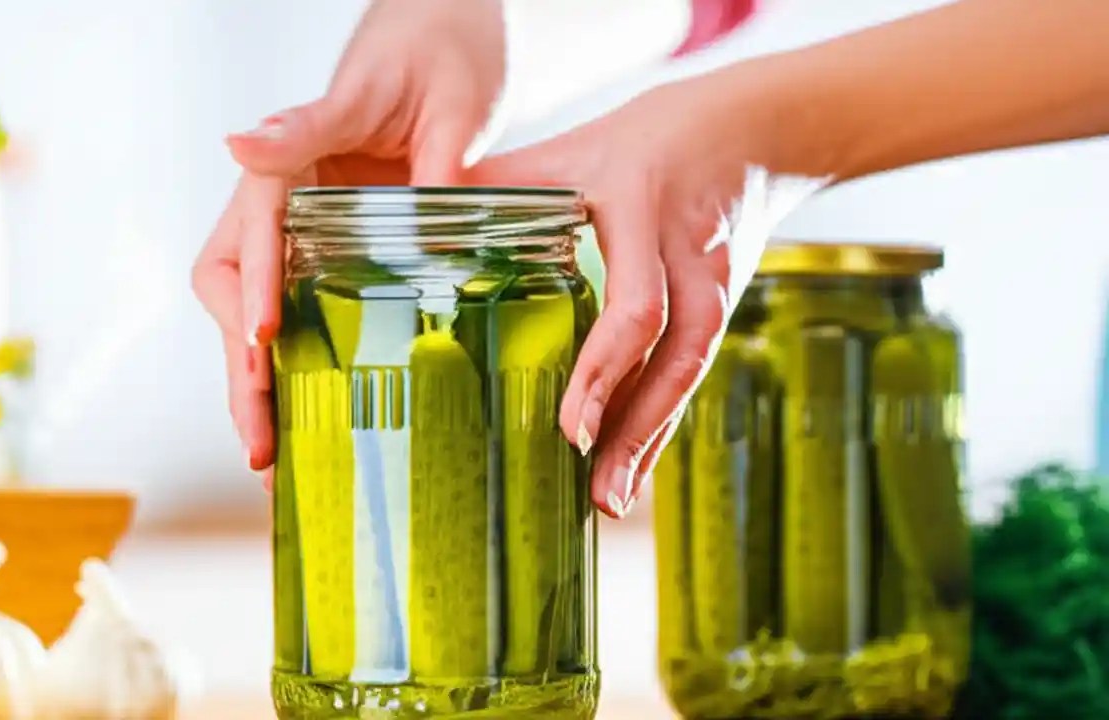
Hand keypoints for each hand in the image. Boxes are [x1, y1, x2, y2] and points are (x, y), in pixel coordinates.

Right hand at [191, 0, 504, 480]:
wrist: (454, 41)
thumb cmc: (432, 56)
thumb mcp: (388, 90)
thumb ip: (323, 122)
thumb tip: (241, 148)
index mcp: (293, 152)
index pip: (254, 222)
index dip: (256, 286)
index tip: (262, 343)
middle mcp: (284, 194)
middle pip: (234, 282)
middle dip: (241, 362)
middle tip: (259, 437)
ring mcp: (304, 226)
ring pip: (254, 306)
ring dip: (256, 378)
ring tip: (270, 452)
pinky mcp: (331, 249)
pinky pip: (299, 309)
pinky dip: (295, 364)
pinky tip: (309, 414)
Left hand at [469, 62, 812, 518]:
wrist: (753, 131)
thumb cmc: (646, 138)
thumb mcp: (572, 148)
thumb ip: (499, 183)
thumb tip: (413, 216)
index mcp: (644, 210)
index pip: (637, 303)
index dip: (608, 367)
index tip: (574, 427)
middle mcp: (691, 255)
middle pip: (677, 353)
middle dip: (638, 424)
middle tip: (596, 492)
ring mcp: (720, 285)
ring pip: (691, 371)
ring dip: (651, 437)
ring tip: (608, 501)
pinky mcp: (726, 308)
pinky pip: (693, 372)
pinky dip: (662, 421)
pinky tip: (631, 467)